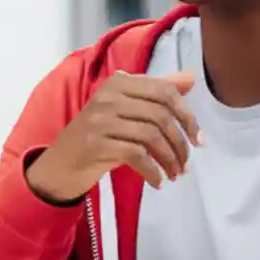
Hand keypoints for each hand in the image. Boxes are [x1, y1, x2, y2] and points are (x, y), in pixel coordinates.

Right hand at [26, 71, 199, 203]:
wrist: (60, 165)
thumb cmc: (99, 136)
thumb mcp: (126, 110)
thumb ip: (157, 91)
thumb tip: (190, 78)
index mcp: (118, 82)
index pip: (164, 91)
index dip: (187, 116)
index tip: (198, 139)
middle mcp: (108, 96)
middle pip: (160, 115)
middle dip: (180, 142)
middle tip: (186, 163)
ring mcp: (100, 120)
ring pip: (151, 136)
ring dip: (169, 160)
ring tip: (175, 174)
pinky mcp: (95, 144)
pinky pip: (136, 155)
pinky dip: (153, 171)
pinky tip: (158, 182)